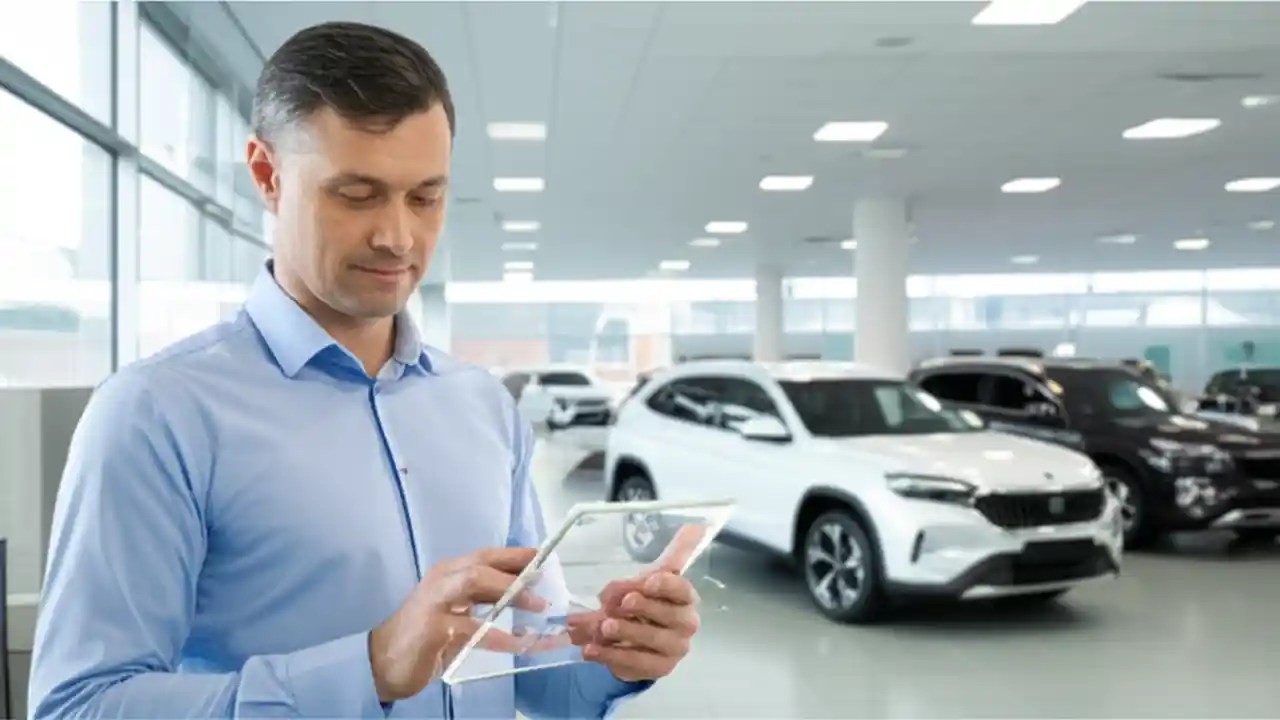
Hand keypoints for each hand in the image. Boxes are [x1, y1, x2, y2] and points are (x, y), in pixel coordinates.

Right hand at [368, 548, 545, 703]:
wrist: (381, 661)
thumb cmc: (423, 635)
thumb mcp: (456, 611)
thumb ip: (483, 600)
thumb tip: (524, 594)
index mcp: (447, 573)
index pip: (485, 556)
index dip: (515, 555)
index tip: (543, 556)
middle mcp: (441, 580)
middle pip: (481, 564)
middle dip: (515, 569)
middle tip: (543, 580)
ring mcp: (434, 602)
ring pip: (474, 582)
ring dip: (509, 592)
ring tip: (537, 605)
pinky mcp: (432, 629)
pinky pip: (472, 629)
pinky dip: (499, 636)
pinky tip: (519, 644)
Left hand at [566, 523, 707, 681]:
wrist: (633, 638)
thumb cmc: (644, 601)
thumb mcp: (648, 576)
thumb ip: (670, 554)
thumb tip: (697, 526)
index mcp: (685, 598)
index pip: (683, 590)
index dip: (666, 586)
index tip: (646, 581)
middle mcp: (686, 624)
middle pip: (671, 616)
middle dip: (646, 608)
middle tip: (622, 603)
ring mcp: (674, 649)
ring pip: (653, 642)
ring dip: (627, 632)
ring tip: (602, 627)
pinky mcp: (657, 669)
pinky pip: (636, 663)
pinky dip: (611, 655)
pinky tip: (590, 649)